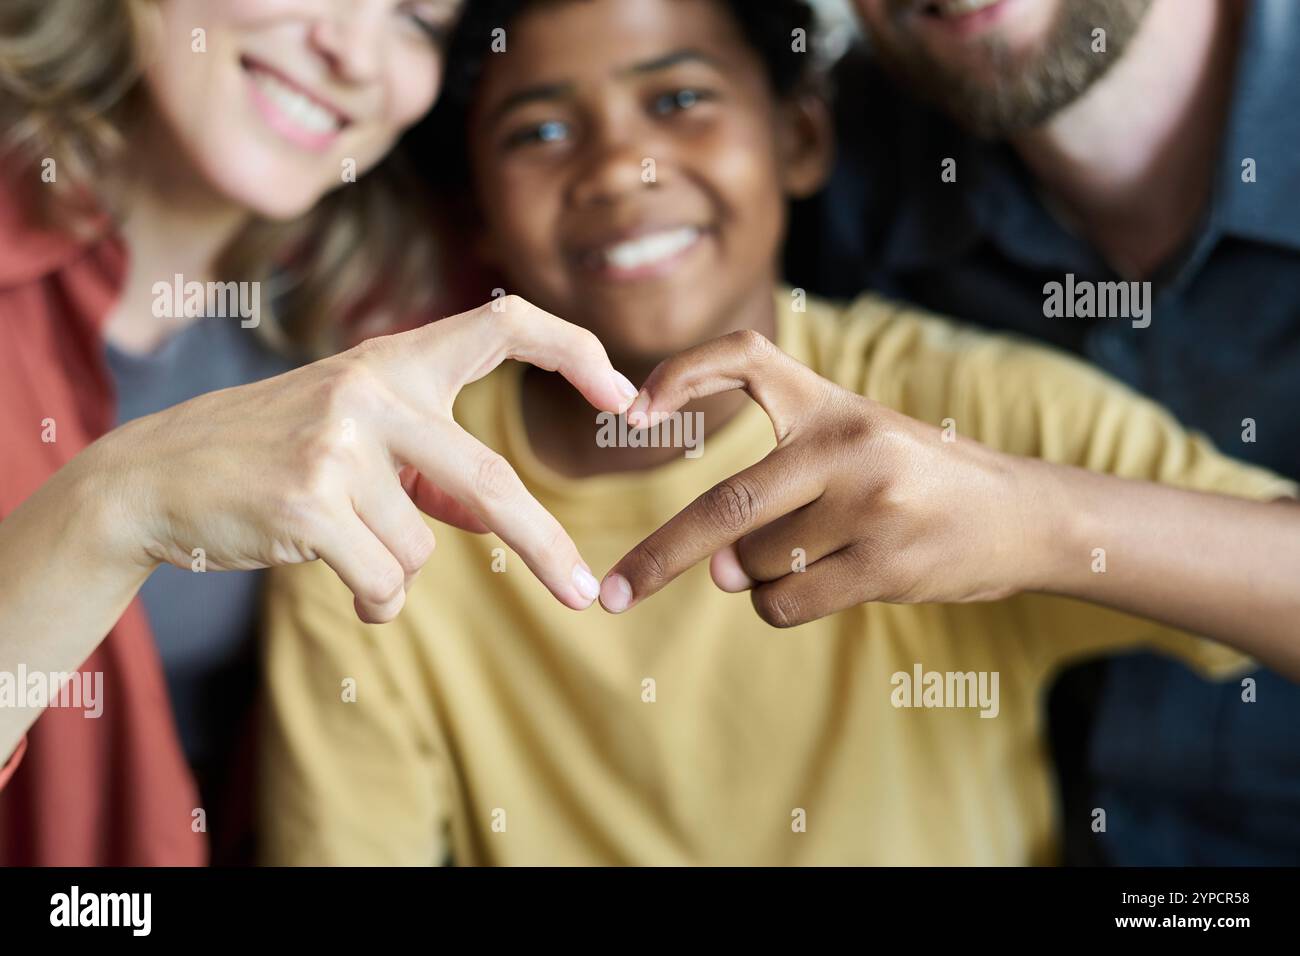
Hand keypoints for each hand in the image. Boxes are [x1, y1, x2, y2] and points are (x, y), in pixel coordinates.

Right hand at [93, 296, 637, 621]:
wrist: (156, 477)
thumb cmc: (270, 453)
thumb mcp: (353, 433)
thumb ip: (425, 465)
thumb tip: (492, 521)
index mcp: (394, 361)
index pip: (502, 322)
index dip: (575, 350)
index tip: (624, 399)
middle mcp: (373, 391)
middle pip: (491, 482)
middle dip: (545, 547)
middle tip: (585, 595)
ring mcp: (338, 444)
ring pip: (422, 548)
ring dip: (394, 571)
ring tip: (344, 548)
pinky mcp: (308, 501)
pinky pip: (384, 580)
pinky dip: (374, 599)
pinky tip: (341, 580)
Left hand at [599, 330, 1043, 625]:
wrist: (1019, 515)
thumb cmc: (916, 479)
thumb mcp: (853, 449)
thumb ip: (775, 497)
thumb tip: (717, 570)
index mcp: (832, 402)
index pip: (746, 357)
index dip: (682, 373)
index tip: (633, 411)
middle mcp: (848, 445)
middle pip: (726, 507)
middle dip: (658, 556)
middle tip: (613, 592)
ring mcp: (871, 505)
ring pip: (755, 564)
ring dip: (754, 577)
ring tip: (813, 555)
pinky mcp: (888, 563)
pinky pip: (787, 602)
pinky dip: (779, 604)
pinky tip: (823, 583)